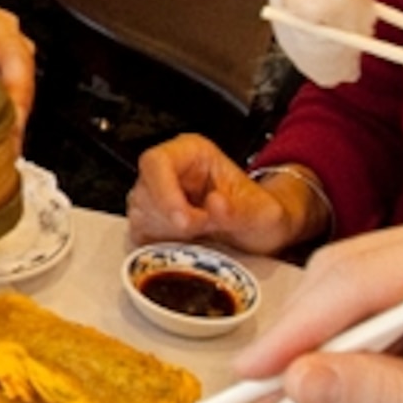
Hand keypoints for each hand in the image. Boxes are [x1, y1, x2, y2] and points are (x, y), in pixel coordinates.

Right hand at [126, 134, 310, 252]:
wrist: (262, 234)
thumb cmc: (260, 215)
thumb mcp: (263, 213)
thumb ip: (240, 210)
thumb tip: (214, 204)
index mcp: (192, 153)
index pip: (157, 162)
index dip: (163, 191)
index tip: (184, 221)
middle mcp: (169, 171)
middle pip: (144, 192)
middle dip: (170, 220)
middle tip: (199, 235)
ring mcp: (155, 198)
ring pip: (139, 216)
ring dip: (166, 235)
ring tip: (198, 240)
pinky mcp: (151, 224)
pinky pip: (140, 236)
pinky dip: (160, 248)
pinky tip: (185, 249)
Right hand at [234, 205, 402, 402]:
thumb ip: (384, 393)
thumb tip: (294, 385)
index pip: (356, 278)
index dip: (297, 331)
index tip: (249, 379)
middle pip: (348, 295)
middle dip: (327, 373)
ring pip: (364, 327)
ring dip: (357, 398)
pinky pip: (391, 343)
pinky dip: (385, 397)